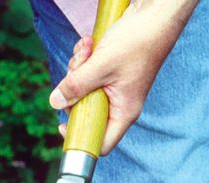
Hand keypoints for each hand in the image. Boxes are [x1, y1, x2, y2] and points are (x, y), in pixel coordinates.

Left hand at [49, 0, 196, 154]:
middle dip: (74, 89)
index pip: (101, 142)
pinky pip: (87, 73)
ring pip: (83, 89)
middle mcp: (119, 104)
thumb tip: (55, 102)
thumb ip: (76, 86)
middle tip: (77, 70)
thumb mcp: (101, 66)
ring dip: (77, 68)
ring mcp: (114, 88)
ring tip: (87, 50)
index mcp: (123, 112)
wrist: (153, 15)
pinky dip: (84, 59)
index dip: (80, 137)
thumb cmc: (138, 42)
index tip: (62, 125)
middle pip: (85, 111)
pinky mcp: (109, 73)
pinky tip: (89, 44)